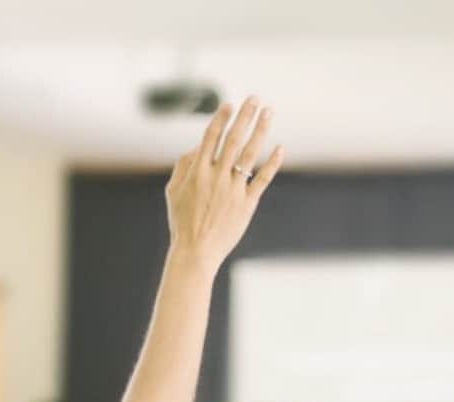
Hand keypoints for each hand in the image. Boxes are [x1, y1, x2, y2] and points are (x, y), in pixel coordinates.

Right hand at [165, 97, 282, 270]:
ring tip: (269, 112)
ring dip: (260, 130)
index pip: (211, 137)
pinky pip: (262, 179)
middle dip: (244, 116)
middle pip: (233, 139)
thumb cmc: (182, 221)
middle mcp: (216, 177)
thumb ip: (183, 165)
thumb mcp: (173, 191)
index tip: (229, 104)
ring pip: (250, 154)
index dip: (221, 118)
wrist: (196, 251)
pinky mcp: (247, 204)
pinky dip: (272, 163)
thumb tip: (197, 146)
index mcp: (197, 171)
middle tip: (254, 98)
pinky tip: (280, 148)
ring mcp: (233, 190)